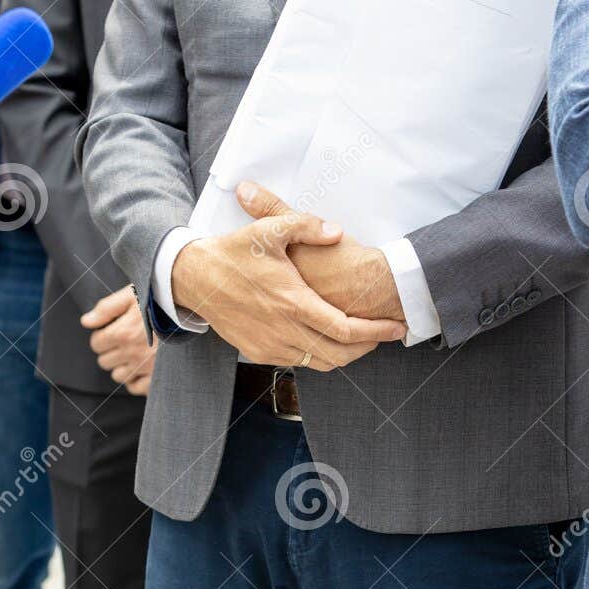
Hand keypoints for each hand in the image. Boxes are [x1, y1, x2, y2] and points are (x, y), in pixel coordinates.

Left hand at [83, 286, 156, 395]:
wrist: (195, 308)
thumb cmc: (162, 298)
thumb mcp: (132, 294)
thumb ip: (107, 308)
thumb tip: (86, 322)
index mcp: (122, 333)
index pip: (97, 344)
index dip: (102, 336)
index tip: (114, 330)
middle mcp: (131, 353)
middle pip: (105, 361)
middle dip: (111, 351)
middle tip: (125, 341)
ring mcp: (145, 367)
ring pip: (119, 376)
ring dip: (122, 366)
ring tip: (135, 353)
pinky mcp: (159, 376)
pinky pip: (137, 388)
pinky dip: (136, 381)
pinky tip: (142, 369)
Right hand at [170, 187, 406, 367]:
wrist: (192, 278)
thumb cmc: (233, 253)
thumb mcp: (268, 230)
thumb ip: (306, 225)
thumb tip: (337, 232)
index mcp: (292, 302)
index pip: (345, 329)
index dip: (375, 332)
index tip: (396, 327)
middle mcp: (283, 331)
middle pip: (340, 355)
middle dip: (368, 347)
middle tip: (385, 335)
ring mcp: (270, 346)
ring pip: (321, 364)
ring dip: (345, 354)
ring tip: (362, 338)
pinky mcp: (259, 353)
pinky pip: (299, 363)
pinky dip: (320, 356)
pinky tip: (327, 339)